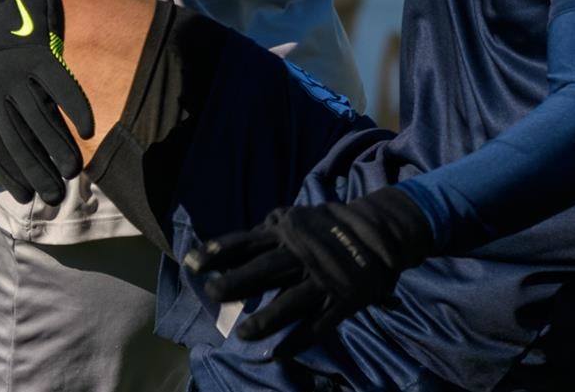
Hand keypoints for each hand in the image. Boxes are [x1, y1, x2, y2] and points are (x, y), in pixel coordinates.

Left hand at [0, 0, 94, 205]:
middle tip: (53, 195)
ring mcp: (17, 71)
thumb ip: (3, 106)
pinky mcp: (39, 54)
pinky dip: (75, 109)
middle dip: (36, 171)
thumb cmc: (3, 38)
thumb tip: (24, 141)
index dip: (12, 174)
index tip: (27, 196)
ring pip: (40, 119)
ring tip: (74, 171)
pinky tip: (89, 129)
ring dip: (58, 148)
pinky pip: (60, 88)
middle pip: (18, 139)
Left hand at [185, 187, 433, 346]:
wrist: (380, 231)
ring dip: (265, 319)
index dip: (220, 251)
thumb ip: (268, 234)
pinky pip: (318, 325)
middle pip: (265, 270)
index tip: (193, 262)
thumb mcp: (296, 221)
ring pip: (290, 303)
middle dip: (237, 282)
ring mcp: (323, 280)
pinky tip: (279, 353)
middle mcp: (302, 255)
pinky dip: (298, 341)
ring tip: (243, 334)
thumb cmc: (327, 227)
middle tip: (211, 293)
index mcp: (287, 233)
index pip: (247, 242)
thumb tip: (231, 248)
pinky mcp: (342, 301)